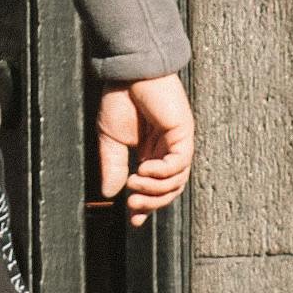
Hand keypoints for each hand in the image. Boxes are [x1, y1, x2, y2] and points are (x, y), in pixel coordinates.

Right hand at [95, 72, 194, 221]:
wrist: (128, 72)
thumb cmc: (121, 98)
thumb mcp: (111, 139)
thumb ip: (112, 166)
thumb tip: (110, 194)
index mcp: (151, 153)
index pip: (156, 188)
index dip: (147, 207)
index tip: (133, 221)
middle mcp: (167, 150)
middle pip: (169, 190)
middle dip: (151, 203)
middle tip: (132, 205)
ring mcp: (177, 143)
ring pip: (177, 182)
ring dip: (155, 189)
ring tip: (133, 184)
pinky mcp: (183, 133)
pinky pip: (179, 164)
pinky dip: (162, 173)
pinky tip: (144, 169)